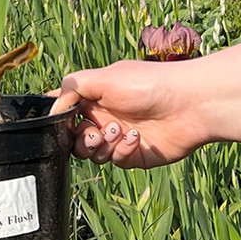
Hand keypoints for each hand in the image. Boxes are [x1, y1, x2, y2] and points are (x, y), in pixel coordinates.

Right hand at [49, 38, 240, 168]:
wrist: (189, 104)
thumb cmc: (147, 84)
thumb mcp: (104, 78)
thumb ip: (73, 88)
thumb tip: (52, 106)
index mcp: (95, 96)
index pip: (66, 110)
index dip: (58, 119)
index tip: (59, 124)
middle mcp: (103, 116)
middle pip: (75, 138)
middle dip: (80, 139)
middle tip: (95, 133)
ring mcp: (118, 137)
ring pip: (93, 154)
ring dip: (101, 145)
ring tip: (118, 132)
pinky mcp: (133, 155)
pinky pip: (116, 161)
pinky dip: (122, 151)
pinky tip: (136, 139)